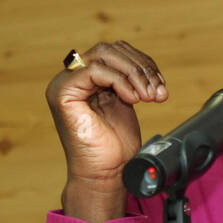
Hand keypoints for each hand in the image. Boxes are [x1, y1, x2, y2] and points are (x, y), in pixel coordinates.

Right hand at [45, 41, 167, 219]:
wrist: (106, 174)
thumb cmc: (116, 146)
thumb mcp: (128, 102)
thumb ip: (130, 79)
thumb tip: (146, 65)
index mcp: (88, 78)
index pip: (116, 51)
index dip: (143, 63)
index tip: (161, 85)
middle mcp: (73, 77)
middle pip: (111, 49)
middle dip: (142, 67)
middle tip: (157, 91)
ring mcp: (64, 84)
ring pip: (104, 54)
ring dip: (135, 73)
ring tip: (149, 97)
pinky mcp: (62, 93)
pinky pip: (94, 70)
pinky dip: (120, 81)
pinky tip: (133, 100)